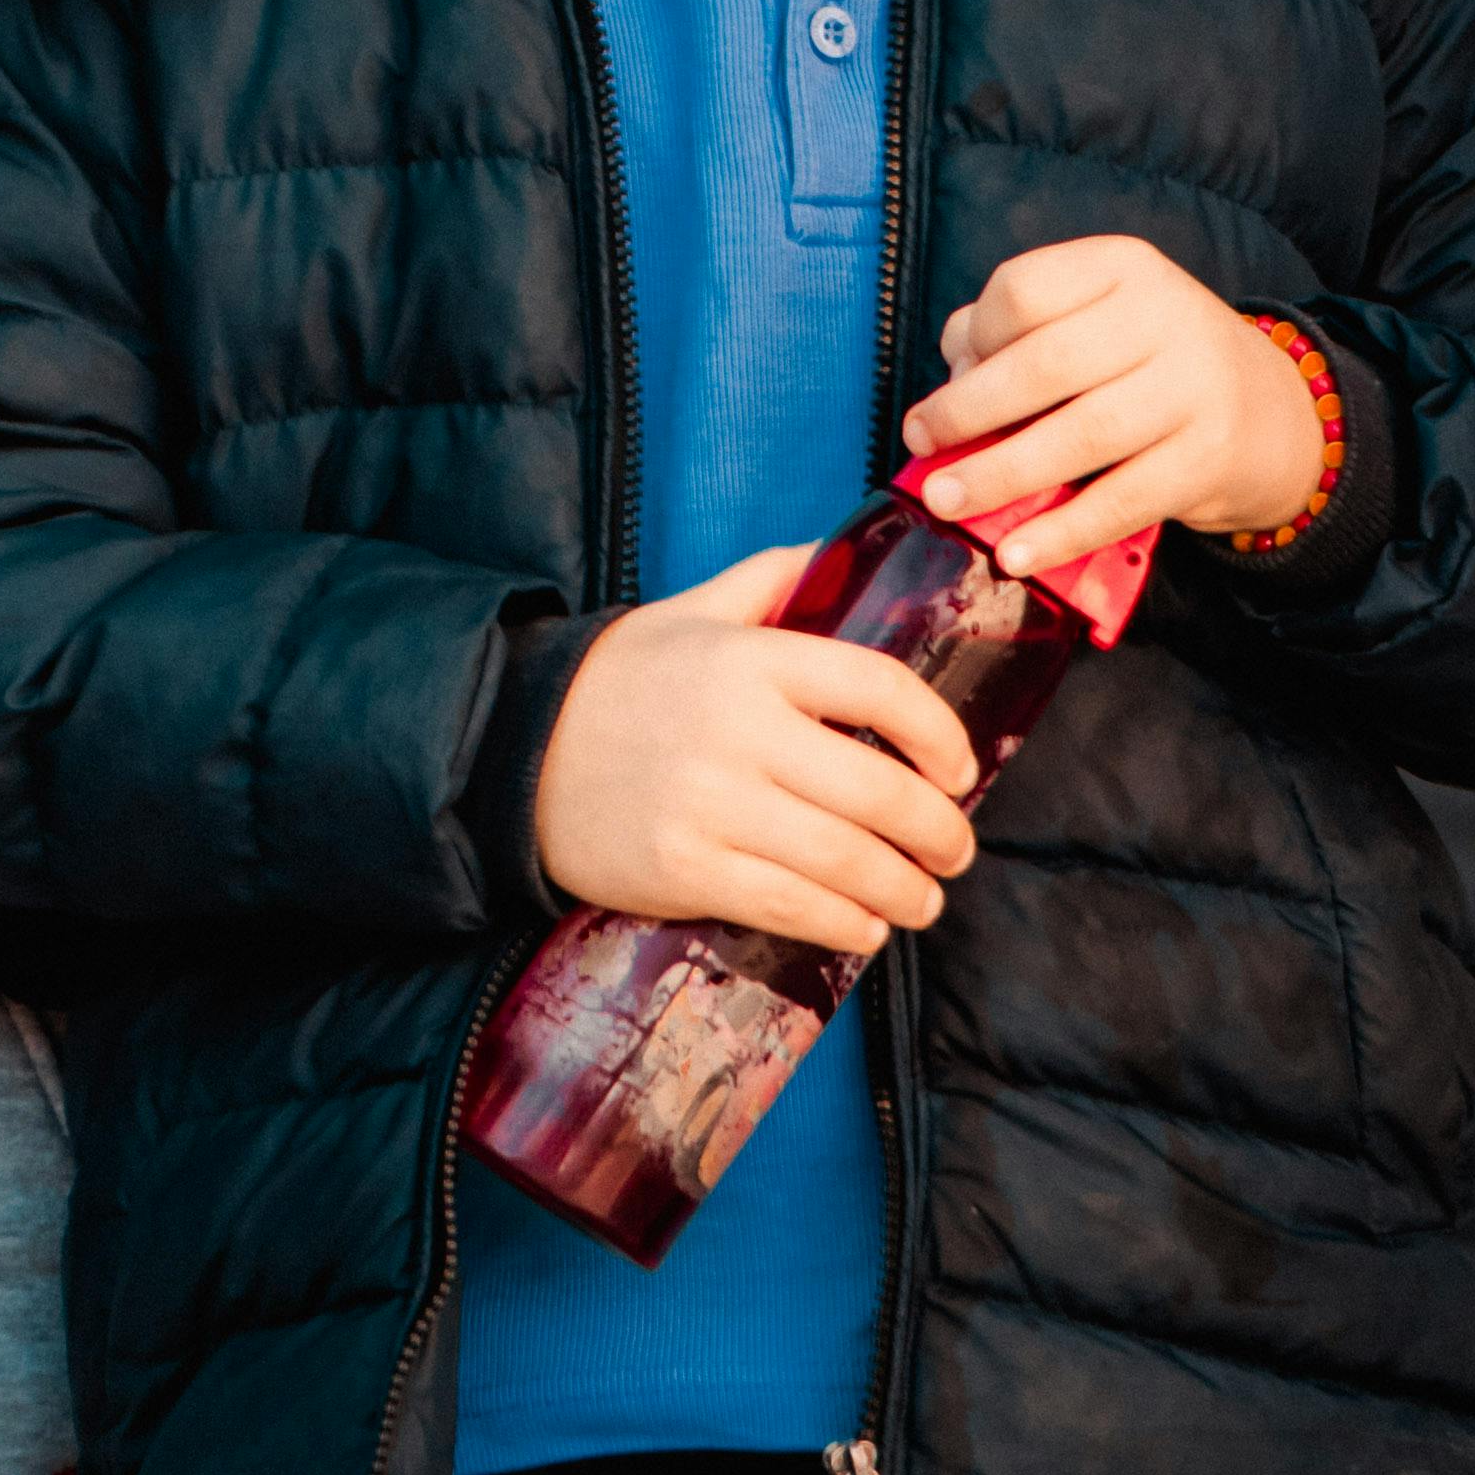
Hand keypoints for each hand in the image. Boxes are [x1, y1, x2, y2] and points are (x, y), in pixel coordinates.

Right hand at [532, 547, 986, 960]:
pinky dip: (845, 922)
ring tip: (924, 899)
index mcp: (751, 659)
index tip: (960, 768)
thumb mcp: (693, 611)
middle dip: (937, 832)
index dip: (939, 733)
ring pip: (844, 861)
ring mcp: (709, 805)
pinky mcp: (683, 869)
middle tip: (956, 850)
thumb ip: (772, 578)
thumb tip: (844, 550)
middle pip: (877, 790)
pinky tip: (867, 925)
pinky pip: (790, 905)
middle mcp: (738, 730)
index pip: (878, 688)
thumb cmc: (621, 682)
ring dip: (904, 889)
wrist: (514, 748)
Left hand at [901, 234, 1325, 576]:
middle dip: (968, 410)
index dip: (974, 336)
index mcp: (1123, 267)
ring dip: (1002, 474)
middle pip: (1046, 363)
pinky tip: (1016, 552)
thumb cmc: (1153, 366)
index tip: (948, 379)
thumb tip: (953, 375)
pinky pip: (1123, 500)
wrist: (1274, 415)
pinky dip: (1062, 530)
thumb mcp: (1099, 322)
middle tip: (920, 445)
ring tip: (947, 500)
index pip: (1024, 289)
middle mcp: (1165, 315)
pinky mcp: (1210, 458)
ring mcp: (1195, 387)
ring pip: (1081, 434)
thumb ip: (1022, 336)